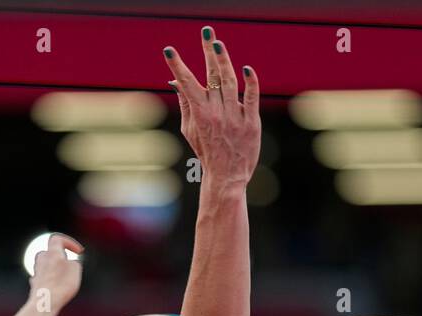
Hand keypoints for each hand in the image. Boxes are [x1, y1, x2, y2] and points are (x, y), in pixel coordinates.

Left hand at [29, 233, 83, 312]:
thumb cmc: (60, 285)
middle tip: (70, 264)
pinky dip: (51, 281)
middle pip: (50, 252)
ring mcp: (36, 272)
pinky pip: (44, 278)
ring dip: (56, 269)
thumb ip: (74, 262)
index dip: (69, 242)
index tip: (78, 252)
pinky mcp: (35, 284)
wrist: (45, 303)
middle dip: (61, 257)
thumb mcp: (76, 269)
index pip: (57, 239)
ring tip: (65, 279)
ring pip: (46, 266)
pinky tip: (57, 289)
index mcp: (51, 252)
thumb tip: (70, 264)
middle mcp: (41, 260)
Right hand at [163, 26, 260, 187]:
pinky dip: (251, 82)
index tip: (168, 50)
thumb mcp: (190, 130)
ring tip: (219, 44)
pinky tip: (246, 68)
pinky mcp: (251, 122)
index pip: (187, 84)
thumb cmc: (207, 152)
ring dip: (225, 61)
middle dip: (208, 52)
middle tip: (207, 32)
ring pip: (231, 82)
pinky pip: (252, 98)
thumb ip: (185, 104)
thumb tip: (176, 81)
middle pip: (212, 76)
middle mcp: (217, 113)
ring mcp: (235, 117)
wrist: (227, 177)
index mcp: (200, 115)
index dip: (177, 66)